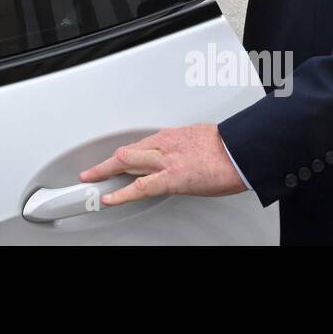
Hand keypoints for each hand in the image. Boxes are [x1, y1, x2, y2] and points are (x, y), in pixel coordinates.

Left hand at [79, 123, 247, 203]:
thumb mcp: (201, 139)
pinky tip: (109, 197)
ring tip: (90, 181)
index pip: (139, 145)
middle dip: (107, 163)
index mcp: (172, 136)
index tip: (114, 161)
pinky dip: (122, 193)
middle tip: (91, 172)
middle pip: (127, 152)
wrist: (242, 152)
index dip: (123, 154)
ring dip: (106, 172)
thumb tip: (181, 153)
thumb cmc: (228, 147)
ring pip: (127, 163)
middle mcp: (164, 145)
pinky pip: (141, 187)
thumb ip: (185, 146)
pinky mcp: (172, 179)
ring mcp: (166, 161)